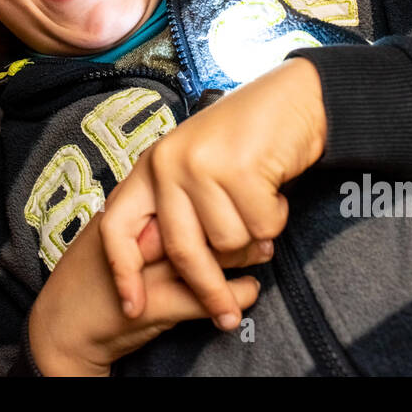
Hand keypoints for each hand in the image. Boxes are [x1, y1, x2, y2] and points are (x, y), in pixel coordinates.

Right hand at [28, 210, 271, 375]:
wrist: (62, 327)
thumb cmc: (95, 279)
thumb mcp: (126, 238)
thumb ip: (159, 218)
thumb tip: (213, 199)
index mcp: (131, 206)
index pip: (187, 187)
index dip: (225, 191)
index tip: (251, 194)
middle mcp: (140, 230)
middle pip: (203, 218)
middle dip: (241, 224)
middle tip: (267, 230)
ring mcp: (146, 267)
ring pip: (210, 255)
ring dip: (243, 258)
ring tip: (261, 257)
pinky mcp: (153, 303)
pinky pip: (206, 296)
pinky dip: (235, 296)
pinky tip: (246, 295)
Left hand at [99, 56, 326, 330]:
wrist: (294, 96)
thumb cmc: (248, 137)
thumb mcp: (198, 167)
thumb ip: (180, 208)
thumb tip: (170, 268)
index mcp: (152, 165)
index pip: (117, 226)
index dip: (122, 272)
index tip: (133, 307)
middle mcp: (168, 163)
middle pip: (181, 250)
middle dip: (208, 288)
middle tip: (228, 315)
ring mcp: (202, 165)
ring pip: (228, 242)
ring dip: (254, 235)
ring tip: (260, 203)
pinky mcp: (239, 168)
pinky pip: (260, 225)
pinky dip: (275, 216)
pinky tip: (274, 188)